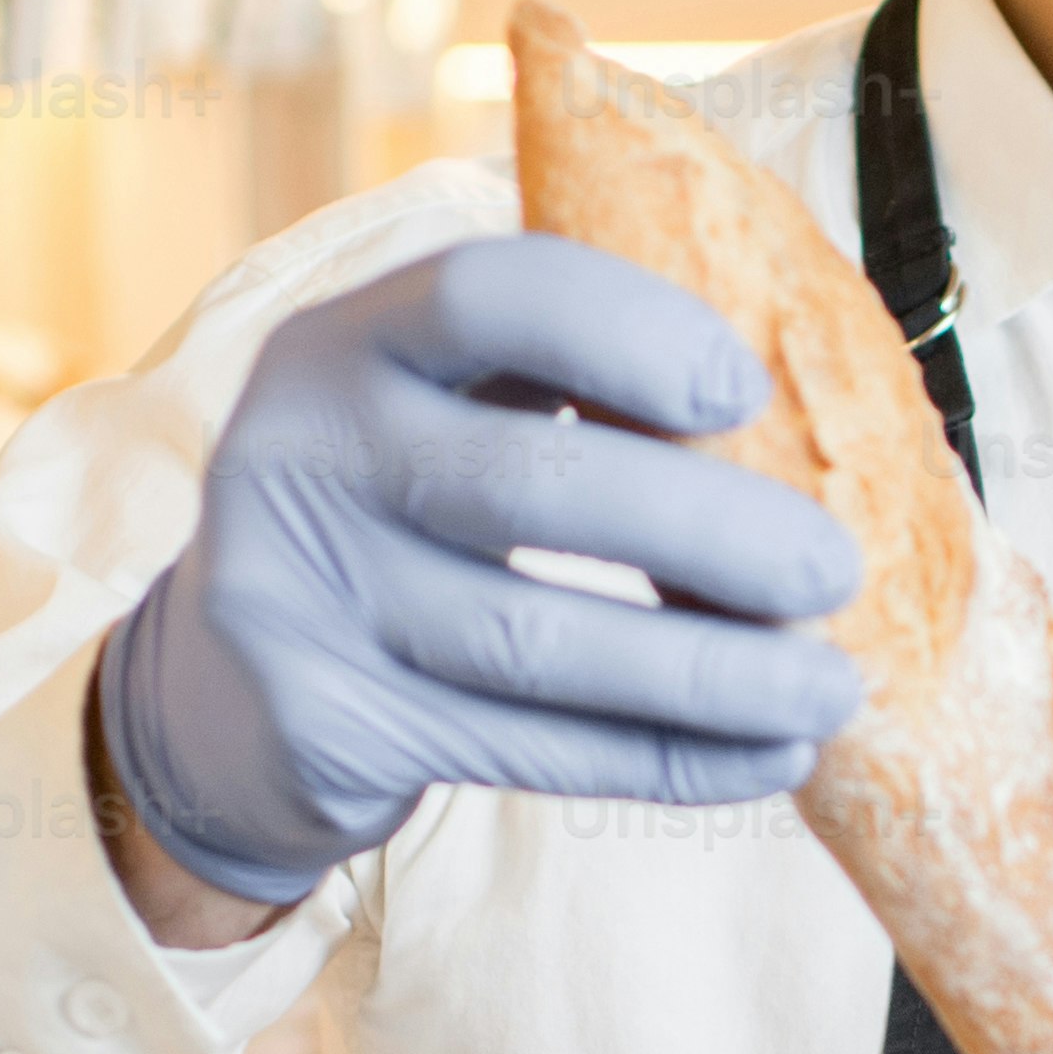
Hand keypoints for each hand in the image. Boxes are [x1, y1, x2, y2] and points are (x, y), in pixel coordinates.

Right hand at [93, 236, 866, 910]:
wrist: (217, 691)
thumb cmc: (395, 516)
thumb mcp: (437, 410)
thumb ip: (565, 382)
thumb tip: (804, 415)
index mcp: (346, 338)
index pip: (487, 295)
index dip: (628, 331)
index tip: (746, 391)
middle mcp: (300, 452)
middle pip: (531, 484)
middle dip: (711, 531)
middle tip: (834, 570)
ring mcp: (298, 596)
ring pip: (536, 643)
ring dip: (711, 675)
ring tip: (834, 690)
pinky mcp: (324, 723)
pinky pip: (528, 750)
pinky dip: (665, 757)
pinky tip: (767, 758)